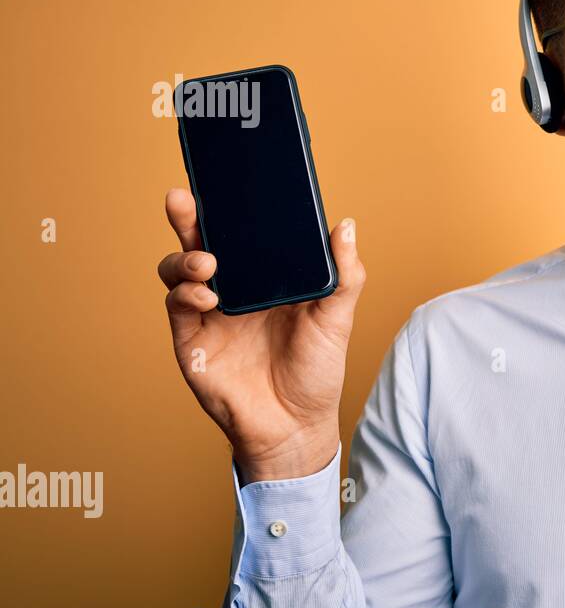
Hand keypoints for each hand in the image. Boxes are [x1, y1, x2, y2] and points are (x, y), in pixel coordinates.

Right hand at [156, 188, 365, 482]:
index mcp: (266, 277)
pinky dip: (186, 293)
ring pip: (179, 269)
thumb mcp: (336, 319)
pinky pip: (177, 305)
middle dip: (188, 217)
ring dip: (186, 258)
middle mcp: (233, 288)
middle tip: (184, 198)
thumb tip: (346, 224)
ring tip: (208, 263)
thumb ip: (343, 274)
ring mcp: (208, 312)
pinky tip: (208, 295)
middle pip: (201, 241)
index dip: (229, 208)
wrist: (295, 426)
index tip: (224, 181)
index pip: (242, 233)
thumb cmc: (316, 372)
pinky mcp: (192, 339)